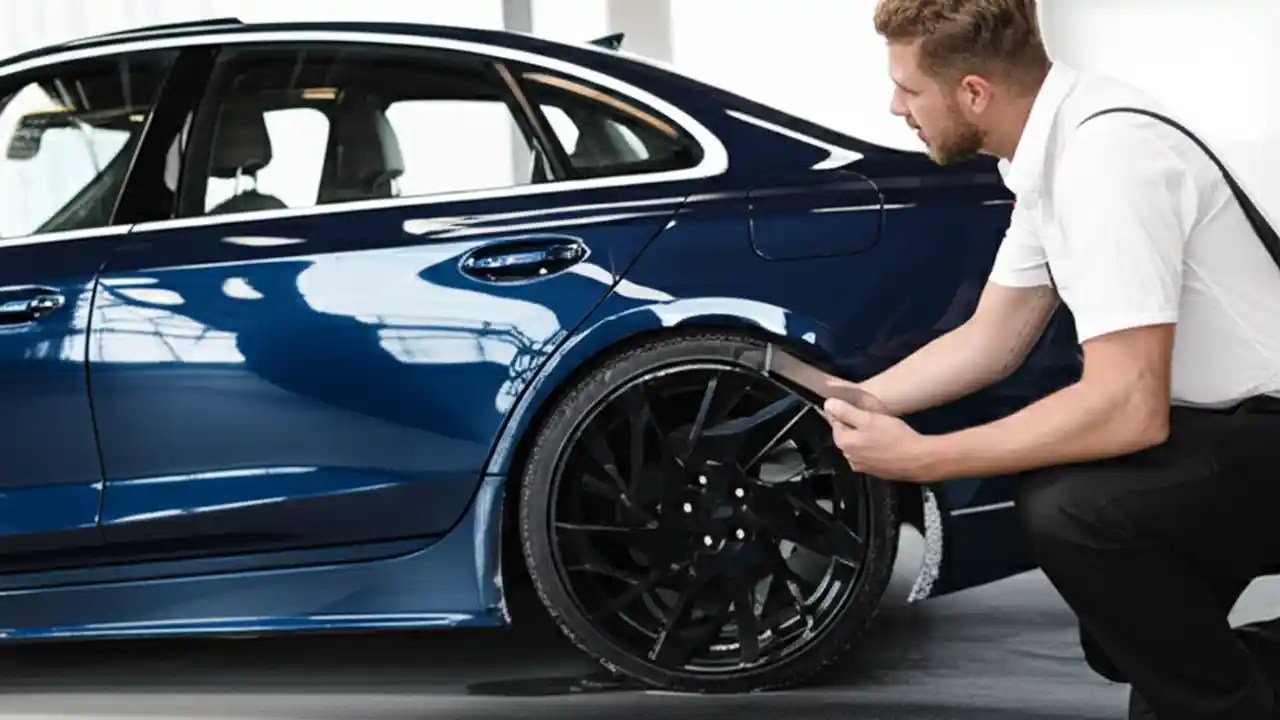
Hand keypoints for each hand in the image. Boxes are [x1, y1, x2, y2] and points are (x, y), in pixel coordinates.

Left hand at [823, 393, 939, 482]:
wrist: (918, 459)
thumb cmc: (894, 437)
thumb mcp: (868, 418)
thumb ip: (846, 411)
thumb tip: (828, 405)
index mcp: (844, 444)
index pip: (836, 423)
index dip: (846, 412)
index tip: (859, 408)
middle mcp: (849, 458)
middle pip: (847, 435)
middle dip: (856, 425)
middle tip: (873, 418)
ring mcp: (862, 466)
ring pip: (858, 445)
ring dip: (865, 437)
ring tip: (881, 429)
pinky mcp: (875, 471)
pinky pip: (869, 455)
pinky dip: (874, 448)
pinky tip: (886, 442)